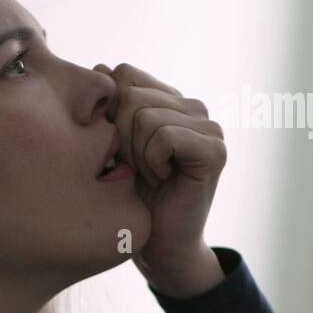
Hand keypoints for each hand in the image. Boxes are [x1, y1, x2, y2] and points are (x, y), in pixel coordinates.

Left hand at [95, 62, 227, 295]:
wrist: (157, 244)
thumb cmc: (129, 196)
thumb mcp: (109, 145)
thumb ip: (108, 108)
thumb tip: (99, 67)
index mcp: (167, 100)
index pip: (122, 74)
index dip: (108, 113)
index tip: (119, 149)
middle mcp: (191, 107)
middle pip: (129, 95)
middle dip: (120, 136)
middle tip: (136, 167)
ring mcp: (207, 126)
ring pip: (144, 116)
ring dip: (136, 153)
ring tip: (150, 175)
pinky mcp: (214, 149)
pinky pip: (163, 136)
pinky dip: (152, 161)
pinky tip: (162, 179)